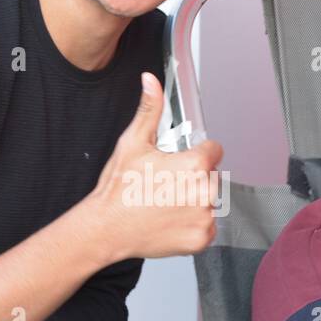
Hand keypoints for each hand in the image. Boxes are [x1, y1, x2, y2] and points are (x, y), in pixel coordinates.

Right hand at [78, 72, 222, 262]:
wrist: (106, 228)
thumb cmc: (119, 189)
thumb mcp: (133, 143)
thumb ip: (150, 111)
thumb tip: (151, 83)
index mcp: (194, 166)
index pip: (214, 151)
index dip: (197, 152)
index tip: (182, 160)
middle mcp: (205, 192)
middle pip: (212, 176)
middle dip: (194, 178)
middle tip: (166, 185)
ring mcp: (206, 217)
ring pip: (210, 201)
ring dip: (194, 201)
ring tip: (166, 202)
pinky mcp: (203, 238)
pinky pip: (208, 225)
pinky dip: (193, 223)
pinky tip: (170, 219)